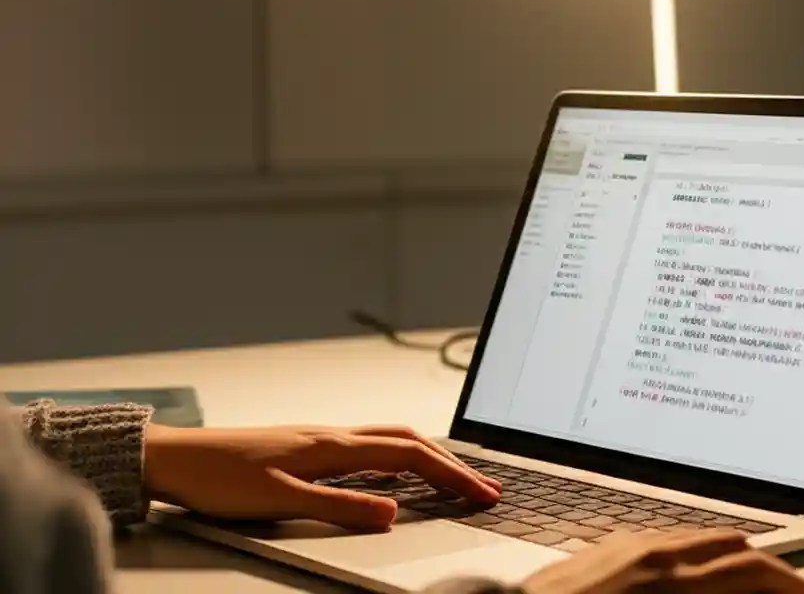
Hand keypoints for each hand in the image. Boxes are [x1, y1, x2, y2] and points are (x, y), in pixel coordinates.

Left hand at [143, 423, 500, 530]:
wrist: (173, 457)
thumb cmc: (218, 476)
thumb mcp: (281, 499)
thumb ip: (340, 506)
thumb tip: (394, 514)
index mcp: (333, 445)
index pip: (411, 456)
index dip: (452, 475)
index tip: (482, 494)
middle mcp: (333, 435)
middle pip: (410, 441)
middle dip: (452, 464)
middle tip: (483, 488)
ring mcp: (321, 439)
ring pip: (391, 440)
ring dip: (429, 458)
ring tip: (453, 478)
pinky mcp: (307, 448)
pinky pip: (370, 447)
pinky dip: (400, 458)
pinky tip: (396, 475)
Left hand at [523, 529, 803, 593]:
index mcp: (673, 581)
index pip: (752, 571)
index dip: (790, 584)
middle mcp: (654, 553)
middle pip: (733, 545)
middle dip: (770, 567)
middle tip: (793, 589)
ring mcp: (627, 543)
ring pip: (699, 536)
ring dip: (733, 554)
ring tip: (751, 574)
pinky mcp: (604, 545)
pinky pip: (664, 538)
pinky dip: (694, 551)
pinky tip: (693, 569)